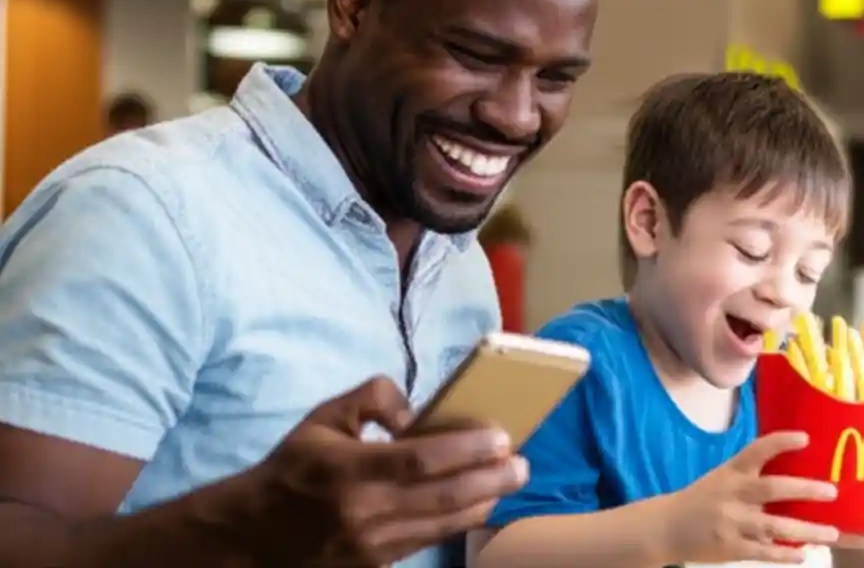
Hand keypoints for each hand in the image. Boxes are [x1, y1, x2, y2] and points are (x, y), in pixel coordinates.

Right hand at [238, 377, 527, 566]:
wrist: (253, 536)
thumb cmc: (294, 468)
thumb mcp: (323, 418)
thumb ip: (372, 398)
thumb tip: (418, 412)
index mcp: (347, 470)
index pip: (419, 460)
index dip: (466, 448)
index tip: (500, 435)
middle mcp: (363, 512)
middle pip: (443, 496)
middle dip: (491, 479)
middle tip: (523, 463)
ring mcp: (372, 545)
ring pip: (443, 524)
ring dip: (483, 501)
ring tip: (511, 480)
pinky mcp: (378, 564)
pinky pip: (429, 540)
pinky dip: (460, 521)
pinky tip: (481, 502)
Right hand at [658, 431, 839, 565]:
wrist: (666, 527)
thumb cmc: (701, 500)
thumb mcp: (721, 479)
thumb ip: (751, 478)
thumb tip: (793, 483)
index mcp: (731, 473)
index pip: (756, 451)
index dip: (781, 442)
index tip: (805, 438)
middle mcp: (733, 495)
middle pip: (773, 488)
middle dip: (805, 489)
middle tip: (832, 492)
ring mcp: (732, 523)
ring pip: (775, 526)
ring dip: (807, 531)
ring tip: (831, 534)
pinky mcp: (731, 548)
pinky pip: (763, 552)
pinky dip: (784, 554)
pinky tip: (802, 555)